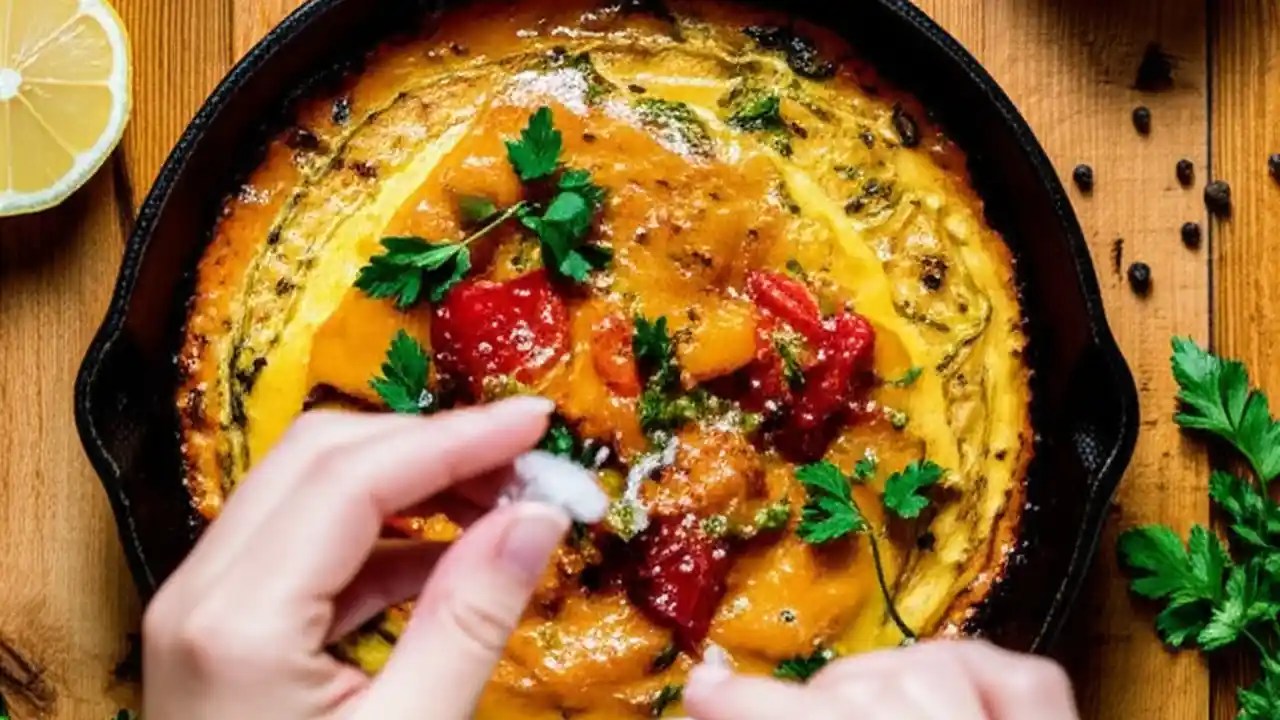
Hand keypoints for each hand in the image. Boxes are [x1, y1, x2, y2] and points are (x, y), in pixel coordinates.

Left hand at [142, 397, 580, 719]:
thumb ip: (471, 618)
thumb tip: (537, 516)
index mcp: (239, 620)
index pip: (355, 477)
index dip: (455, 437)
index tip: (536, 423)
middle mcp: (203, 592)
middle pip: (321, 458)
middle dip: (430, 445)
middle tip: (523, 462)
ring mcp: (203, 608)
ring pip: (310, 491)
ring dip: (410, 484)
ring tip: (500, 504)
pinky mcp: (223, 629)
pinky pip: (307, 549)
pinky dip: (384, 540)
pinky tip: (450, 560)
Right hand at [681, 640, 1078, 719]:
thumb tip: (715, 701)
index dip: (754, 705)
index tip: (702, 690)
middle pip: (886, 689)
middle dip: (817, 697)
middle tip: (767, 708)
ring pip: (941, 667)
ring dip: (877, 680)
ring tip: (842, 708)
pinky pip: (1028, 677)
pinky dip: (977, 667)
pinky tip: (937, 680)